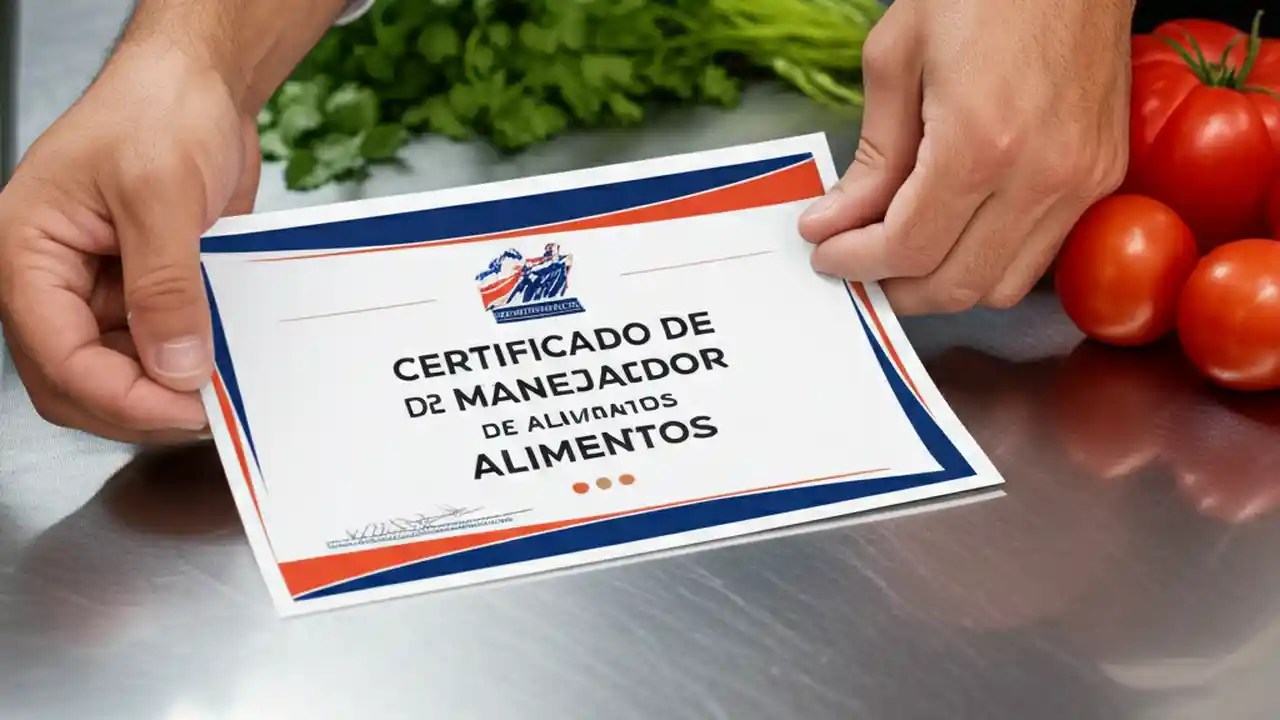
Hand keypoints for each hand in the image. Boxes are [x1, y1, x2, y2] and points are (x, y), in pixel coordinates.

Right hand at [0, 40, 260, 442]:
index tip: (188, 408)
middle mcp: (53, 280)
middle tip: (212, 412)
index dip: (122, 395)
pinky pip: (157, 347)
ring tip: (227, 388)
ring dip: (169, 389)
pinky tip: (227, 360)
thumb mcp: (162, 196)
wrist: (197, 84)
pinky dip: (190, 362)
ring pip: (119, 374)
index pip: (57, 357)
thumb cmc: (158, 110)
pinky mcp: (141, 291)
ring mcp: (98, 289)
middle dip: (142, 405)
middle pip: (78, 381)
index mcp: (26, 254)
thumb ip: (166, 287)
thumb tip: (176, 366)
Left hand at [800, 0, 1132, 313]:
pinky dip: (989, 259)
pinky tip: (956, 229)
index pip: (906, 248)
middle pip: (954, 285)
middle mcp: (1040, 176)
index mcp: (980, 144)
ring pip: (1000, 285)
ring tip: (902, 252)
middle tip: (857, 264)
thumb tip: (835, 220)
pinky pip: (1038, 253)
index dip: (856, 262)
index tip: (827, 253)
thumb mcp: (896, 60)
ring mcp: (1081, 181)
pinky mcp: (1103, 175)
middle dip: (894, 287)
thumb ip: (871, 157)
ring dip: (943, 283)